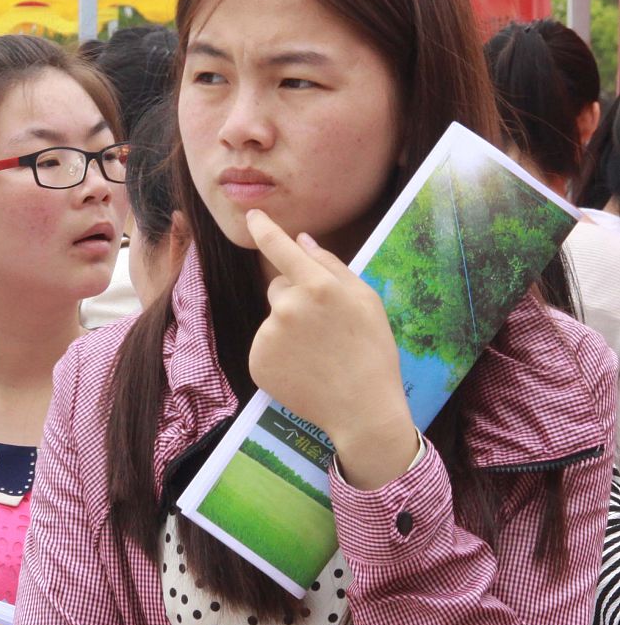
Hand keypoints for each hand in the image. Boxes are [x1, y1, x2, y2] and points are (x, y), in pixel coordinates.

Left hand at [246, 209, 416, 489]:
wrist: (363, 410)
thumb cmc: (372, 351)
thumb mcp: (366, 300)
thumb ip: (332, 265)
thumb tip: (302, 240)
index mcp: (317, 286)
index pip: (279, 247)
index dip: (263, 228)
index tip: (251, 214)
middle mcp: (287, 306)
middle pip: (279, 287)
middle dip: (295, 298)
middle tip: (326, 329)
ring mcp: (269, 336)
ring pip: (274, 318)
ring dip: (289, 328)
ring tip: (319, 354)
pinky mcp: (257, 361)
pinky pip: (266, 345)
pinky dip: (280, 354)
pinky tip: (305, 369)